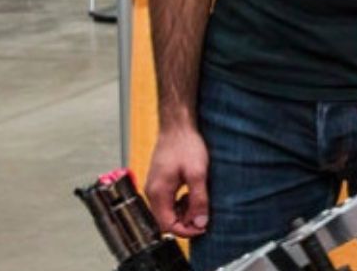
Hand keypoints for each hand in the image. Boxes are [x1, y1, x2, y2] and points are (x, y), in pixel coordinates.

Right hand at [145, 124, 209, 238]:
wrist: (177, 126)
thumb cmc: (185, 145)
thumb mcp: (197, 173)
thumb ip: (199, 199)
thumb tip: (200, 222)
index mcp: (158, 193)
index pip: (167, 225)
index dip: (185, 230)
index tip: (202, 227)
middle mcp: (152, 192)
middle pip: (166, 220)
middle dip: (186, 221)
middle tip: (205, 214)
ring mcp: (154, 187)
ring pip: (168, 210)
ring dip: (185, 211)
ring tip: (200, 201)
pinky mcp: (160, 181)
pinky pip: (168, 201)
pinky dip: (181, 202)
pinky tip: (193, 194)